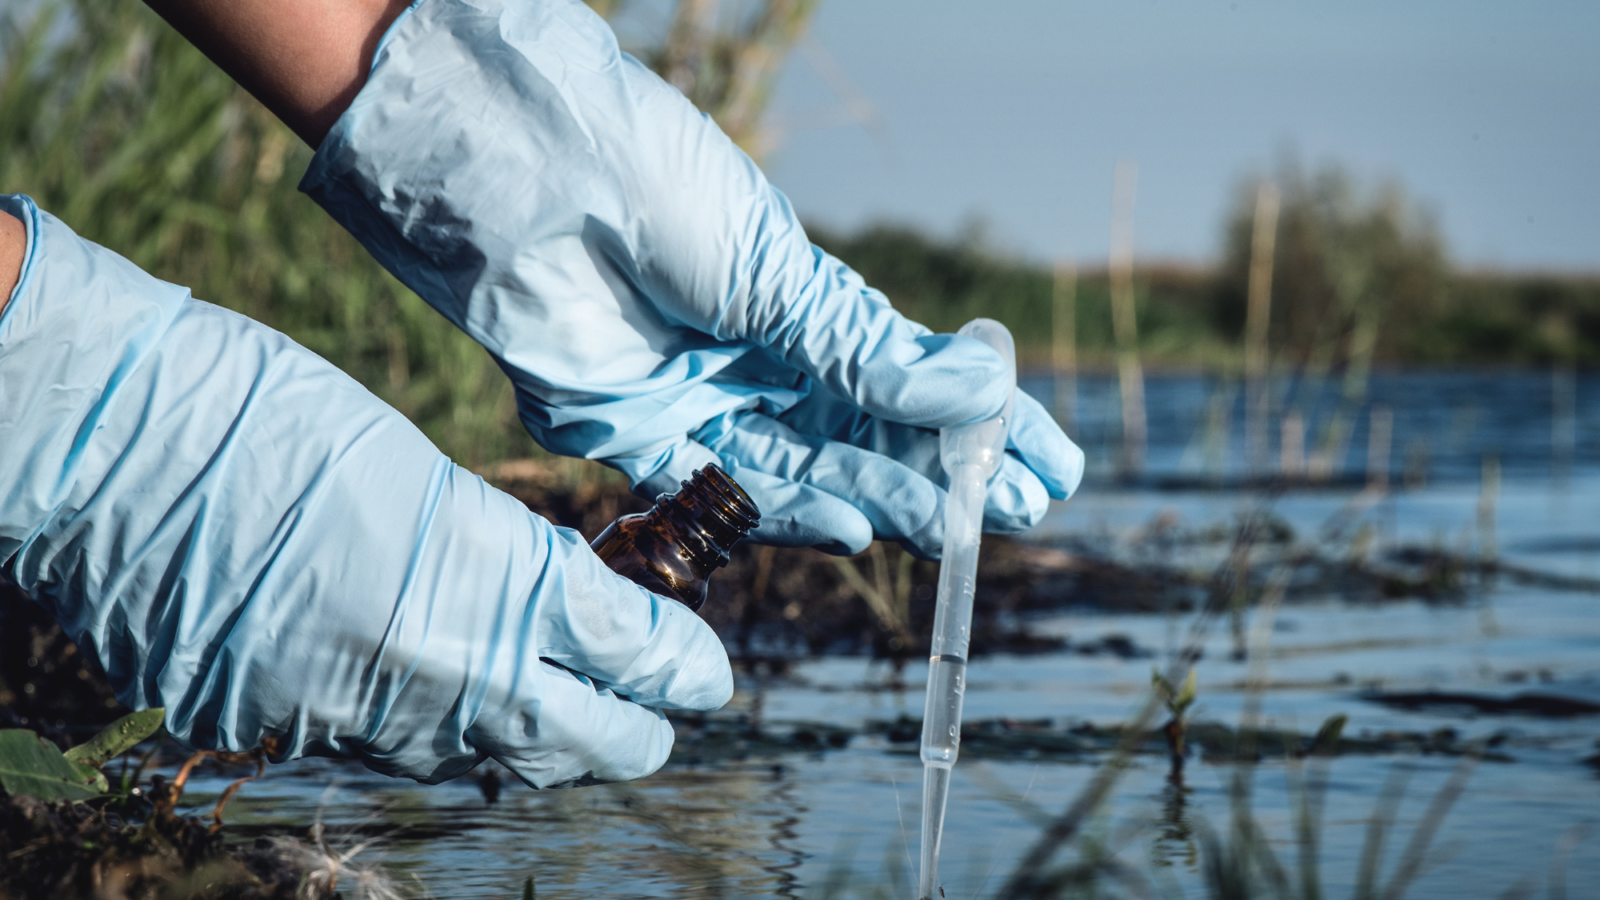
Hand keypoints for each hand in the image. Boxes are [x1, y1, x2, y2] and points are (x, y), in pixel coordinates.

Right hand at [0, 194, 730, 786]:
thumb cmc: (271, 413)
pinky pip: (392, 755)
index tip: (708, 672)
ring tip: (566, 707)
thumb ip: (505, 558)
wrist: (112, 445)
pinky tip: (444, 698)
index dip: (684, 667)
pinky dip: (438, 732)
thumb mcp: (422, 472)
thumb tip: (565, 611)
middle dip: (637, 728)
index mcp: (491, 582)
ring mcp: (355, 718)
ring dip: (542, 739)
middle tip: (657, 702)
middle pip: (586, 744)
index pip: (632, 653)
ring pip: (492, 763)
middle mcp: (437, 674)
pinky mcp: (280, 733)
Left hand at [300, 0, 1083, 556]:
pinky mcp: (639, 439)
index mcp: (800, 303)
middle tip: (1022, 511)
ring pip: (812, 472)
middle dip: (948, 475)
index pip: (911, 379)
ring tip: (957, 526)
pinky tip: (859, 528)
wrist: (524, 175)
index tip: (1052, 461)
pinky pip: (729, 492)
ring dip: (886, 500)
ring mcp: (703, 401)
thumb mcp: (776, 270)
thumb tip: (984, 390)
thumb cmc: (654, 186)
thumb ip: (865, 351)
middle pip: (869, 437)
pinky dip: (795, 513)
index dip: (983, 424)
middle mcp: (758, 359)